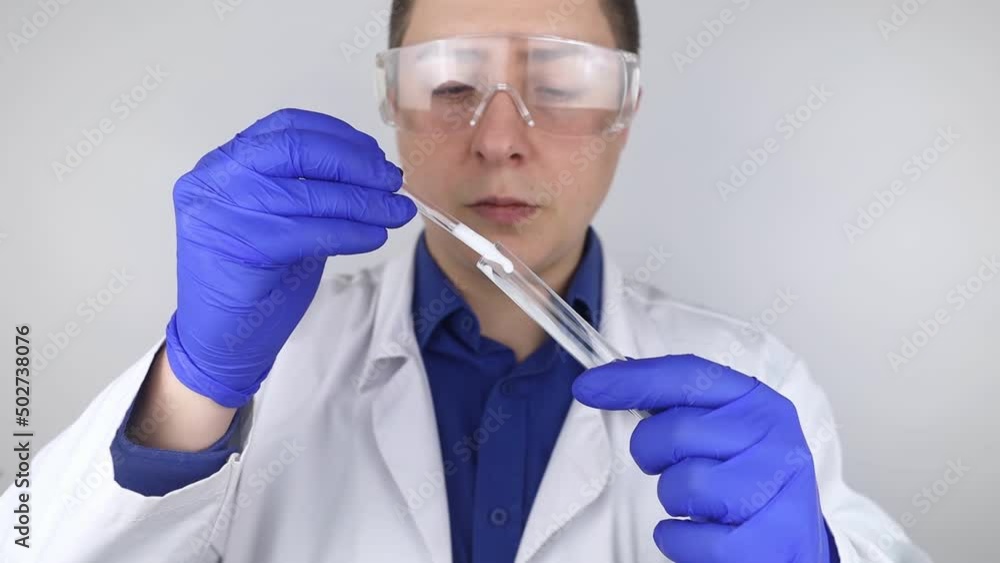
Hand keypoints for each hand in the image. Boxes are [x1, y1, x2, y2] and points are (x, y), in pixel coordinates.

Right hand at [166, 108, 414, 407]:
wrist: (219, 340)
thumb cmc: (253, 280)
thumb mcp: (280, 218)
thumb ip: (309, 187)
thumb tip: (369, 168)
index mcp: (223, 163)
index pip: (286, 127)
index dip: (338, 136)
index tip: (374, 154)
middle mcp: (215, 179)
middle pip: (297, 149)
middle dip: (355, 163)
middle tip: (391, 181)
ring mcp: (221, 210)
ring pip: (310, 193)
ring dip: (364, 202)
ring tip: (396, 211)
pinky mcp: (240, 246)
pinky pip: (310, 230)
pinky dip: (351, 231)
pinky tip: (373, 235)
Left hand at [572, 355, 834, 562]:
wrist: (794, 546)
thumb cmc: (746, 485)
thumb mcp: (722, 434)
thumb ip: (676, 407)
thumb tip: (603, 383)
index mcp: (758, 404)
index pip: (688, 376)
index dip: (633, 379)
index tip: (589, 386)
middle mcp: (775, 438)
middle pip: (676, 430)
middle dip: (652, 454)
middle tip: (670, 468)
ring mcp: (777, 490)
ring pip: (684, 485)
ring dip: (674, 501)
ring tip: (699, 506)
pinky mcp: (771, 542)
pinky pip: (691, 538)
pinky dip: (680, 542)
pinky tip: (701, 535)